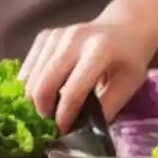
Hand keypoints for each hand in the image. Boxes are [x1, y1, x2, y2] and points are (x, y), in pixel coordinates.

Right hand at [21, 7, 157, 131]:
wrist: (124, 27)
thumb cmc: (129, 59)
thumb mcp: (129, 84)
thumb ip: (108, 106)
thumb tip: (83, 130)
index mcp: (99, 50)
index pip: (73, 89)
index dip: (65, 115)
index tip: (64, 130)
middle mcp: (74, 38)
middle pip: (45, 82)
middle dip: (44, 108)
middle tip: (52, 121)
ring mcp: (58, 34)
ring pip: (32, 75)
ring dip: (36, 98)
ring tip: (49, 108)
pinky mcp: (47, 35)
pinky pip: (28, 65)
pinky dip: (30, 83)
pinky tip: (40, 92)